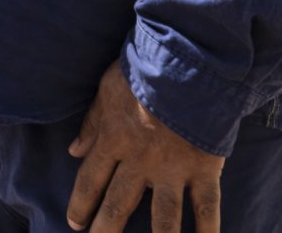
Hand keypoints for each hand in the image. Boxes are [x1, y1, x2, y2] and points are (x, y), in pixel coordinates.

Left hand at [65, 63, 223, 232]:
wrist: (187, 64)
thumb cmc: (143, 70)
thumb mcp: (107, 89)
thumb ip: (92, 122)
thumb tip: (74, 150)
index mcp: (114, 140)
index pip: (90, 180)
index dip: (80, 204)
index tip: (74, 222)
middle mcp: (140, 161)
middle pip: (119, 204)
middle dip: (105, 228)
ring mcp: (173, 168)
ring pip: (162, 217)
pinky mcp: (204, 168)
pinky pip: (206, 206)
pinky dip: (207, 230)